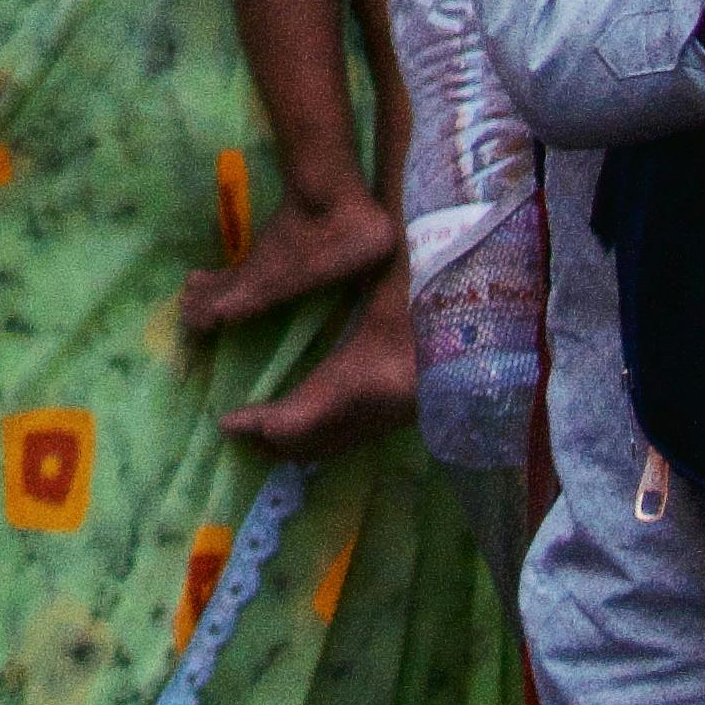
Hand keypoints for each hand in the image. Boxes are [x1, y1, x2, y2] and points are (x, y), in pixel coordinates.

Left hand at [221, 264, 420, 454]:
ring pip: (345, 442)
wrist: (485, 274)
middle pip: (322, 442)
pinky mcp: (420, 406)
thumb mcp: (362, 282)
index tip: (228, 421)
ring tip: (262, 430)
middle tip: (240, 430)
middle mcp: (394, 403)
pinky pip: (366, 431)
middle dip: (276, 442)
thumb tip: (219, 318)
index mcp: (374, 372)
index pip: (305, 417)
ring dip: (302, 441)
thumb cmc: (418, 262)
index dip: (264, 425)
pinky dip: (330, 432)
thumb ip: (302, 307)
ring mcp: (412, 408)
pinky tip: (306, 421)